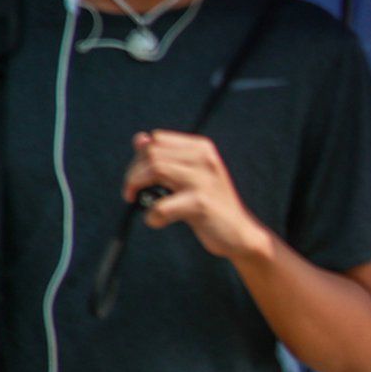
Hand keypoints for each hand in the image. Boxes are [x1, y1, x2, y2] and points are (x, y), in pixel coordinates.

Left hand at [122, 130, 269, 261]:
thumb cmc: (210, 204)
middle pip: (152, 154)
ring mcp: (204, 180)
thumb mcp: (190, 175)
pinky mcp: (200, 204)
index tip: (138, 176)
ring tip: (138, 202)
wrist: (238, 232)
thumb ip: (166, 157)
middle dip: (133, 174)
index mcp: (202, 148)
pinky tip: (158, 221)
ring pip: (154, 170)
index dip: (140, 157)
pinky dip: (152, 216)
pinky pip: (161, 206)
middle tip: (132, 193)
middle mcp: (205, 159)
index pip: (157, 139)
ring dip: (136, 187)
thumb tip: (139, 139)